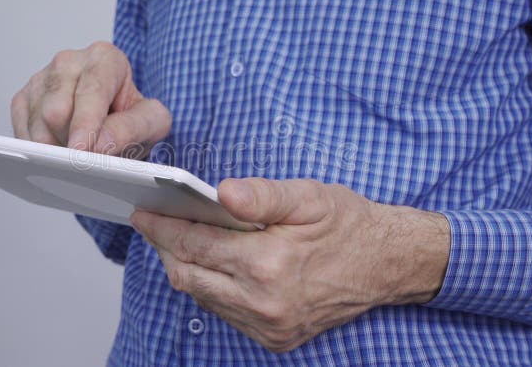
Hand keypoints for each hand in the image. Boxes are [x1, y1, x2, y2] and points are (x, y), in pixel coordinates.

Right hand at [11, 41, 170, 155]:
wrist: (118, 122)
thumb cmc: (134, 118)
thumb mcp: (152, 123)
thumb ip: (131, 129)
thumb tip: (100, 141)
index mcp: (104, 58)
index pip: (91, 91)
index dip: (85, 124)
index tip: (81, 152)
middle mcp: (69, 62)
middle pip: (56, 110)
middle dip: (70, 142)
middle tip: (88, 161)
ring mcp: (42, 80)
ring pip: (37, 124)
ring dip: (56, 149)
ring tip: (79, 152)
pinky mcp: (23, 100)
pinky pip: (23, 132)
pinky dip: (40, 150)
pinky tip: (60, 149)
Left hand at [131, 178, 449, 352]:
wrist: (387, 264)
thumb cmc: (348, 224)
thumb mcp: (308, 197)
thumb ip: (261, 195)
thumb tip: (220, 193)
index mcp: (269, 264)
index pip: (194, 246)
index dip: (163, 228)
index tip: (143, 213)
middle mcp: (264, 303)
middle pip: (188, 276)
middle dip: (166, 247)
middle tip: (156, 223)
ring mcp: (269, 326)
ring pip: (203, 297)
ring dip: (187, 267)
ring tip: (182, 239)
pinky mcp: (275, 338)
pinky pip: (224, 312)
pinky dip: (211, 287)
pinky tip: (215, 264)